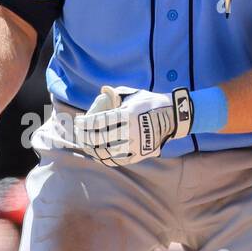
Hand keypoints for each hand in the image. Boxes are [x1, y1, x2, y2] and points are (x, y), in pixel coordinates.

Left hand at [74, 85, 192, 166]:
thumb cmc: (150, 102)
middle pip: (99, 138)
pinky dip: (105, 158)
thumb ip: (117, 94)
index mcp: (127, 114)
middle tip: (78, 132)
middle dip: (85, 136)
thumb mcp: (134, 95)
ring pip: (106, 151)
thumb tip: (103, 90)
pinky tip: (97, 153)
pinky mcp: (140, 154)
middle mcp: (130, 130)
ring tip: (86, 143)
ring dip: (92, 148)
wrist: (173, 116)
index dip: (84, 122)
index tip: (78, 121)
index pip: (99, 121)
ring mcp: (136, 144)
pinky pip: (118, 160)